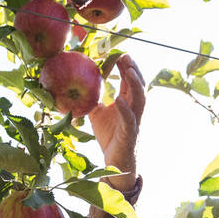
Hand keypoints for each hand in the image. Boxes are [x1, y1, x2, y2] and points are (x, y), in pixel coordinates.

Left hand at [87, 54, 144, 190]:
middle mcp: (134, 111)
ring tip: (129, 70)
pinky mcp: (129, 135)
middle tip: (125, 55)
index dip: (126, 67)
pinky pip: (129, 121)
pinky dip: (125, 109)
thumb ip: (93, 99)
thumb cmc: (109, 138)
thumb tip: (78, 83)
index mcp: (127, 104)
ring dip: (135, 85)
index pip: (129, 82)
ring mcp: (134, 123)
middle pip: (138, 86)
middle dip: (133, 70)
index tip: (119, 53)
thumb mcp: (98, 114)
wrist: (116, 165)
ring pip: (140, 100)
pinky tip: (119, 100)